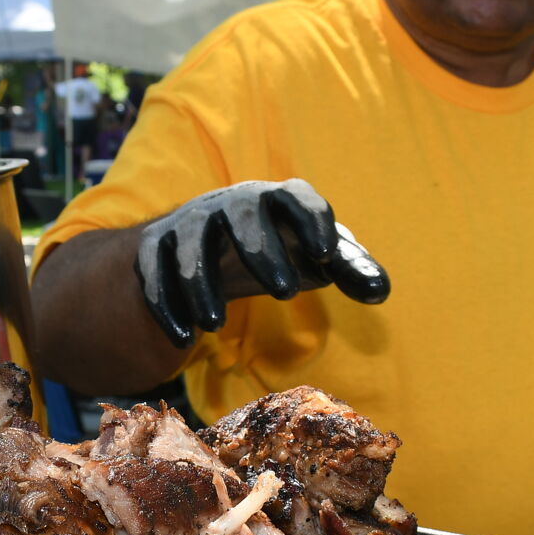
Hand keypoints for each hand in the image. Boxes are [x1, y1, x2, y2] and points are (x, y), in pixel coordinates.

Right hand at [135, 179, 389, 348]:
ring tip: (217, 324)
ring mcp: (191, 222)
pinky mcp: (158, 247)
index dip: (313, 221)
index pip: (298, 198)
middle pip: (243, 214)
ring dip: (201, 283)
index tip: (327, 256)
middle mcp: (233, 203)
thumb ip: (351, 269)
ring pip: (189, 244)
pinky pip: (153, 272)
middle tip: (286, 292)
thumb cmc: (284, 245)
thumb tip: (380, 291)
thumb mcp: (318, 254)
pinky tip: (184, 336)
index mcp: (279, 198)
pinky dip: (165, 304)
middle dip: (262, 250)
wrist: (214, 236)